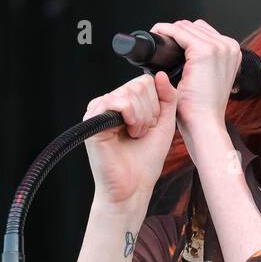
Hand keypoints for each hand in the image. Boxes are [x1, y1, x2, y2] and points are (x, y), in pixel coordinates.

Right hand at [82, 70, 177, 207]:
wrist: (134, 187)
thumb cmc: (145, 160)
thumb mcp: (164, 124)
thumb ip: (167, 98)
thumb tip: (159, 75)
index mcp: (124, 103)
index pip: (145, 82)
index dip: (156, 104)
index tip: (151, 125)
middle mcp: (109, 103)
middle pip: (139, 85)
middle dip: (150, 112)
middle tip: (142, 132)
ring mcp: (99, 110)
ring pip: (130, 92)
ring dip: (142, 118)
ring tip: (136, 135)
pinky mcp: (93, 120)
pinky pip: (117, 102)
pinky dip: (132, 118)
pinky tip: (129, 134)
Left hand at [149, 19, 240, 150]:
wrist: (204, 124)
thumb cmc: (202, 109)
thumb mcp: (206, 80)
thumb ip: (199, 64)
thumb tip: (178, 52)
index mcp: (232, 53)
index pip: (203, 32)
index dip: (183, 36)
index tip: (169, 43)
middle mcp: (229, 47)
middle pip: (195, 27)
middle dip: (176, 34)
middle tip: (161, 45)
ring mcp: (219, 47)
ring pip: (186, 27)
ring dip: (170, 32)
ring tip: (158, 42)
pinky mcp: (205, 50)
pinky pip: (179, 31)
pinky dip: (166, 31)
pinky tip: (158, 36)